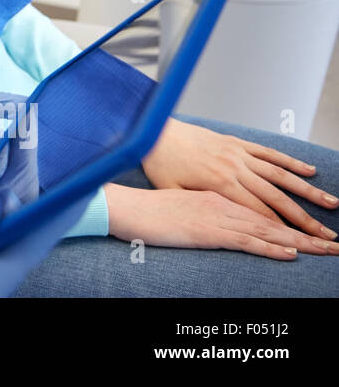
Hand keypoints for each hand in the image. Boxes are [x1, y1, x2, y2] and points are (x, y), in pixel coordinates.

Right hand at [105, 183, 338, 258]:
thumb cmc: (150, 204)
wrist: (126, 203)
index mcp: (220, 191)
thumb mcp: (183, 199)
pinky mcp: (208, 230)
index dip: (293, 219)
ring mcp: (218, 214)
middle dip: (308, 230)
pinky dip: (271, 248)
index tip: (315, 228)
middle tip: (334, 243)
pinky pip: (247, 240)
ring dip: (301, 240)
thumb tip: (220, 215)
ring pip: (268, 228)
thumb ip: (205, 206)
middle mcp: (224, 198)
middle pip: (275, 216)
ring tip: (325, 249)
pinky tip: (291, 254)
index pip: (264, 206)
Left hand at [141, 118, 338, 240]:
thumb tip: (221, 223)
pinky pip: (269, 153)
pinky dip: (290, 163)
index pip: (258, 214)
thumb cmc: (160, 164)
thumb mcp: (174, 192)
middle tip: (326, 235)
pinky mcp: (237, 143)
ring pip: (280, 175)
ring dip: (307, 190)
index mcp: (220, 184)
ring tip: (331, 204)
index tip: (300, 245)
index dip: (280, 230)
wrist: (154, 132)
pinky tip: (309, 172)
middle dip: (304, 218)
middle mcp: (235, 168)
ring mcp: (238, 154)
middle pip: (277, 198)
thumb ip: (201, 207)